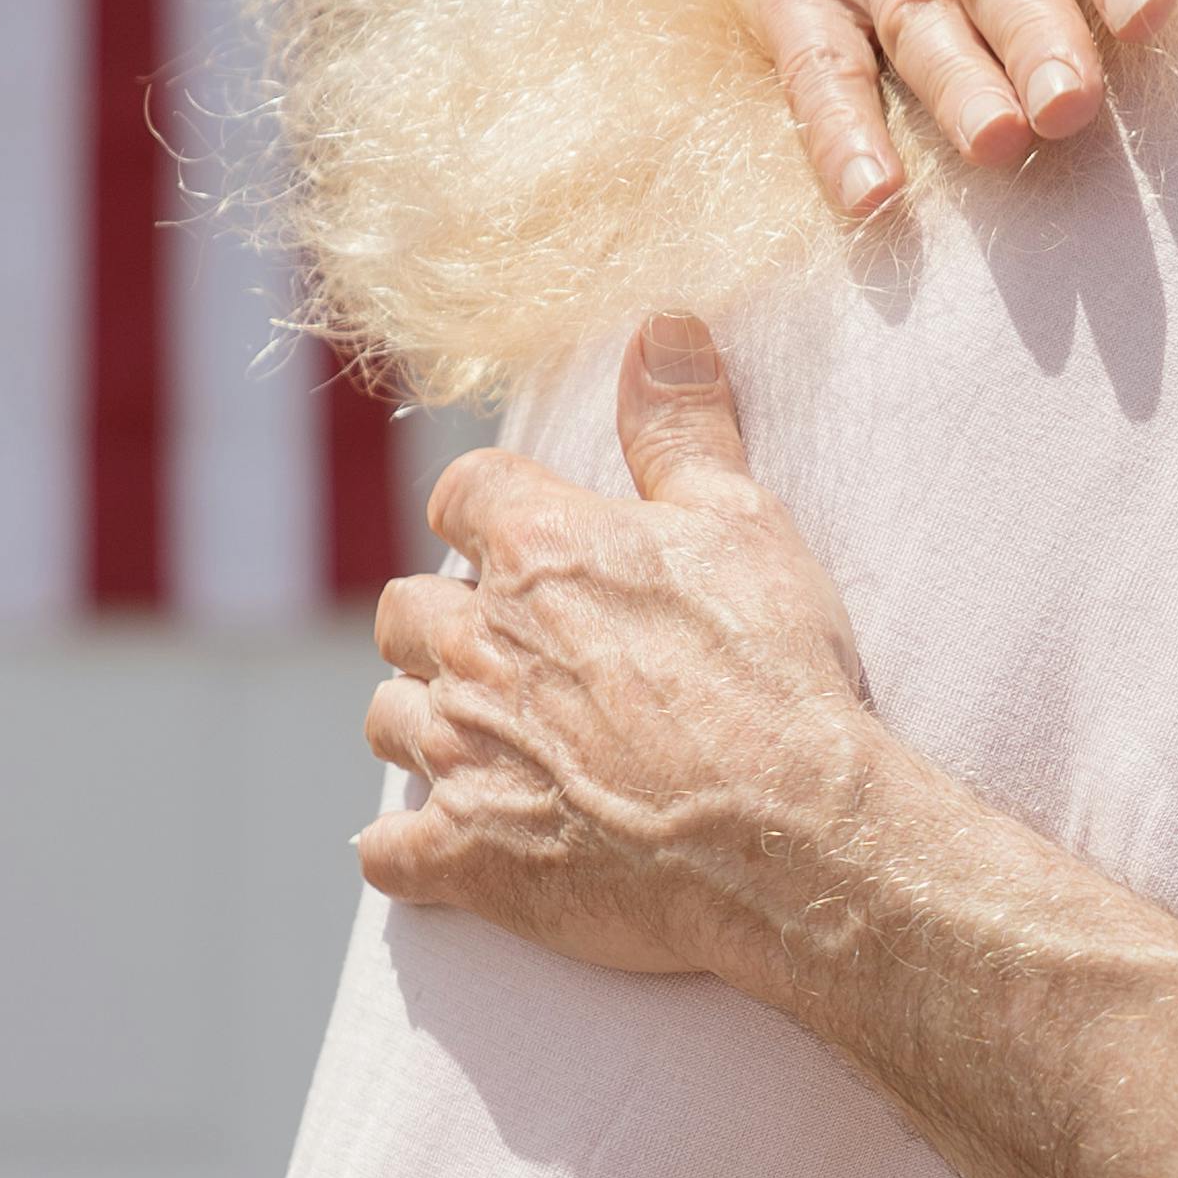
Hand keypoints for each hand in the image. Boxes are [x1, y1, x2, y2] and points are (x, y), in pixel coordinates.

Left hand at [362, 316, 891, 979]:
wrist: (790, 832)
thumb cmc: (776, 672)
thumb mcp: (745, 524)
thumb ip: (683, 425)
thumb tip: (660, 323)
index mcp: (539, 550)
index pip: (461, 493)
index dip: (487, 512)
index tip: (518, 535)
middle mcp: (478, 643)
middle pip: (402, 610)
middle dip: (445, 625)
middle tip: (511, 651)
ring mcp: (463, 752)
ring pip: (388, 721)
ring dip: (428, 724)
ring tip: (489, 742)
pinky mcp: (465, 854)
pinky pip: (387, 852)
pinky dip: (408, 850)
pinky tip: (445, 849)